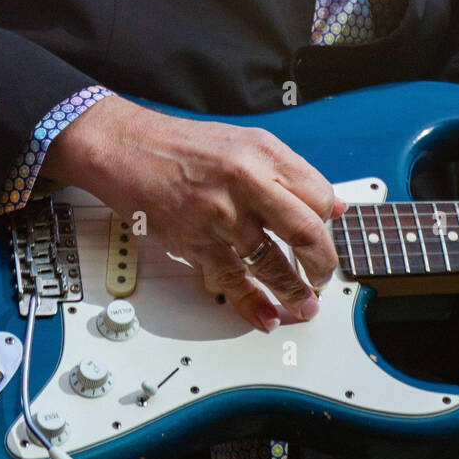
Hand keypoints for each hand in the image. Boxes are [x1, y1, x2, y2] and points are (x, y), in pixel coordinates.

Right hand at [41, 94, 343, 333]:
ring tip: (305, 305)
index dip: (327, 219)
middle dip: (323, 263)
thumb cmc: (184, 146)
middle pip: (305, 232)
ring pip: (273, 266)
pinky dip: (253, 306)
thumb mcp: (246, 141)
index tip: (326, 232)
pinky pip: (234, 283)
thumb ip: (289, 170)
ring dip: (295, 293)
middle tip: (324, 275)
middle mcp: (247, 183)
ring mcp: (222, 217)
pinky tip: (266, 316)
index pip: (318, 194)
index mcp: (264, 153)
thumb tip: (330, 205)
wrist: (129, 150)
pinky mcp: (198, 244)